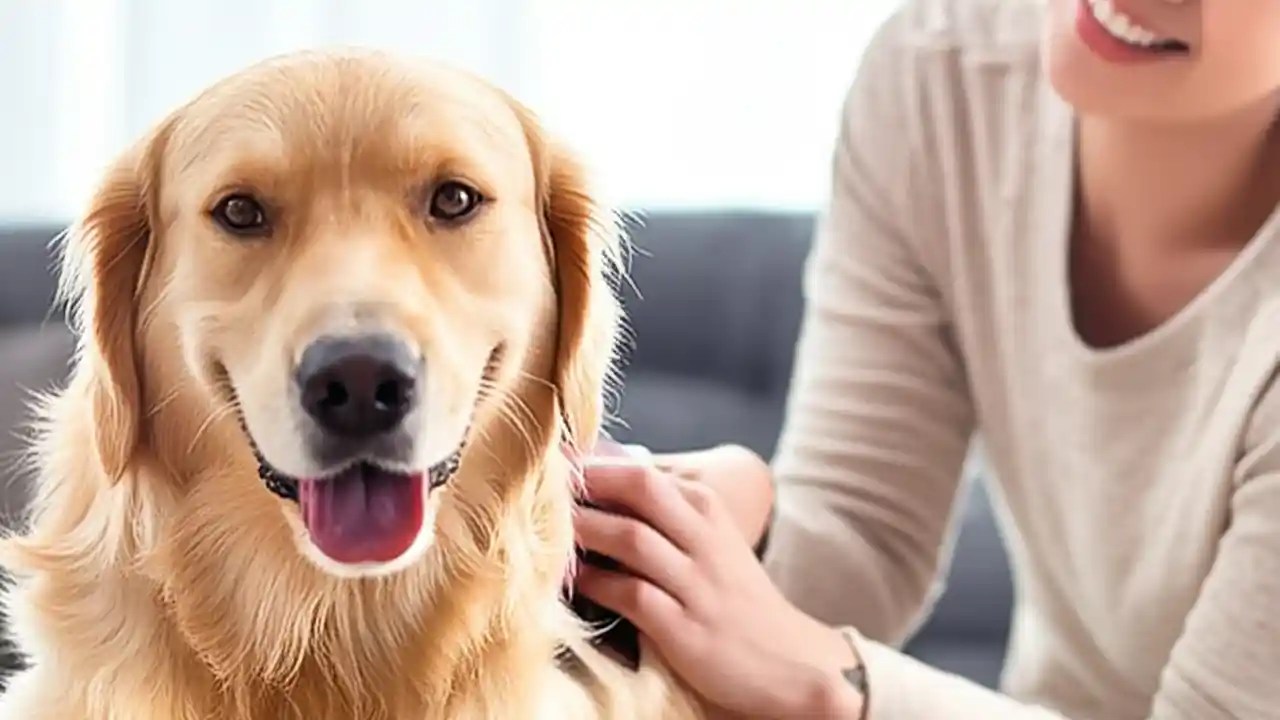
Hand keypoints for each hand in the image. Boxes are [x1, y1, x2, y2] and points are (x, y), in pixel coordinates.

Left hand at [572, 457, 863, 717]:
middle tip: (542, 492)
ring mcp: (695, 582)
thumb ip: (663, 513)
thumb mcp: (708, 540)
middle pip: (638, 487)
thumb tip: (594, 486)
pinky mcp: (684, 627)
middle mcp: (702, 537)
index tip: (547, 470)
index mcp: (706, 508)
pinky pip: (630, 595)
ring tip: (548, 532)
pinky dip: (596, 584)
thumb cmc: (731, 595)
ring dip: (583, 530)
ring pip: (629, 538)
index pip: (639, 471)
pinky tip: (572, 580)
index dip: (587, 468)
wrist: (786, 660)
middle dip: (585, 485)